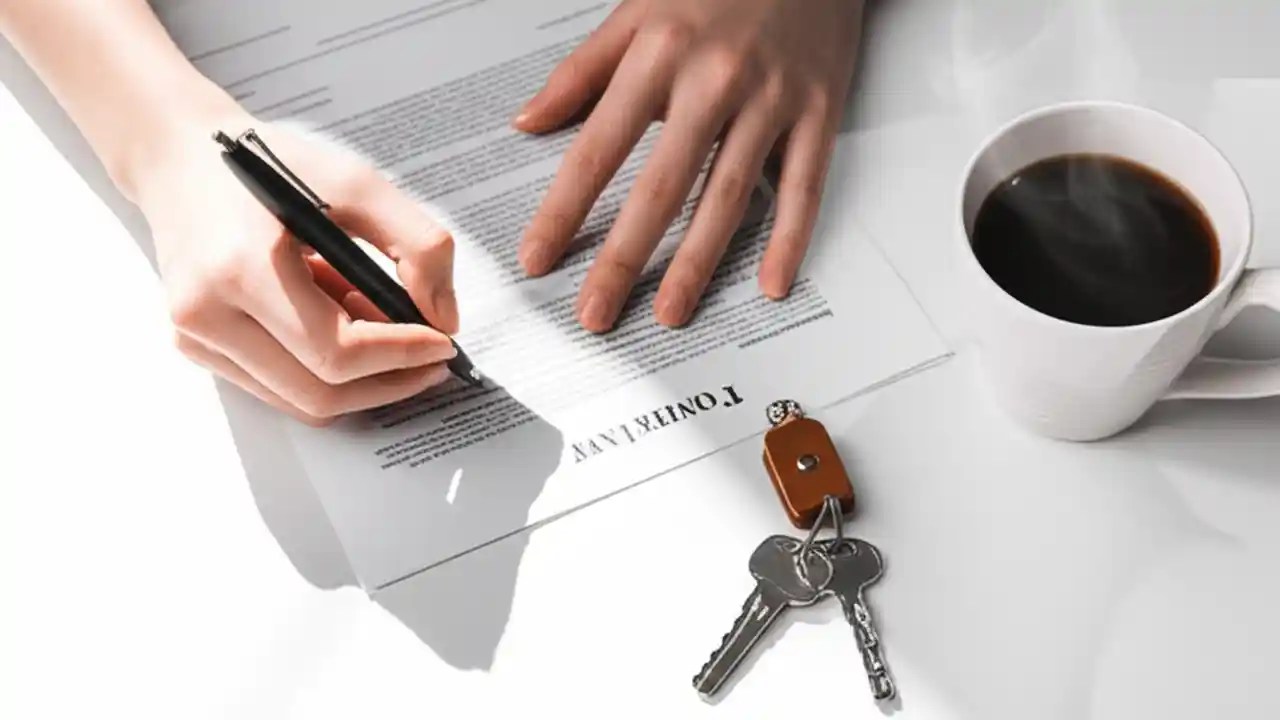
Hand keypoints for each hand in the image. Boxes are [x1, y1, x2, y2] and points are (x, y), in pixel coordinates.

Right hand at [136, 118, 458, 424]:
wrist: (182, 157)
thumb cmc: (270, 163)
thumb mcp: (357, 183)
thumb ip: (417, 245)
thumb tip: (445, 320)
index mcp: (240, 268)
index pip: (335, 352)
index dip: (400, 355)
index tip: (443, 343)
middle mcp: (205, 314)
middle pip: (320, 393)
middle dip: (389, 381)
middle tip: (432, 358)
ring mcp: (194, 337)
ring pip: (301, 400)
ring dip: (359, 377)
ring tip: (384, 326)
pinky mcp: (196, 345)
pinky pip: (278, 385)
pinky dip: (325, 368)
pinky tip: (342, 320)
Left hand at [515, 0, 863, 331]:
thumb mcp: (637, 9)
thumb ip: (582, 71)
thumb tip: (527, 121)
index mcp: (659, 54)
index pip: (598, 148)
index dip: (564, 209)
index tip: (539, 258)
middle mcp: (714, 81)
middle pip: (661, 187)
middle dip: (623, 258)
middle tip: (597, 314)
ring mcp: (771, 100)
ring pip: (729, 197)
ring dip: (697, 264)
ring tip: (670, 314)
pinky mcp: (819, 111)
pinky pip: (803, 187)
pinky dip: (790, 238)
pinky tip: (771, 282)